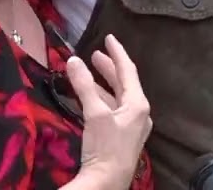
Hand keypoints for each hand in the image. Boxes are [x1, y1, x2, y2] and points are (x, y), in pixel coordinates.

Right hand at [66, 34, 152, 189]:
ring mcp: (132, 127)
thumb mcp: (94, 113)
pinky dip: (101, 99)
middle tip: (95, 55)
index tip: (109, 37)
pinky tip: (89, 98)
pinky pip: (113, 110)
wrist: (107, 183)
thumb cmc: (106, 147)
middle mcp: (139, 113)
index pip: (128, 70)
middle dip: (108, 68)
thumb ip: (84, 85)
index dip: (117, 53)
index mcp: (138, 104)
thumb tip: (73, 60)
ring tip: (88, 72)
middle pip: (124, 83)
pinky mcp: (122, 138)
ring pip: (117, 98)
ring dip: (103, 84)